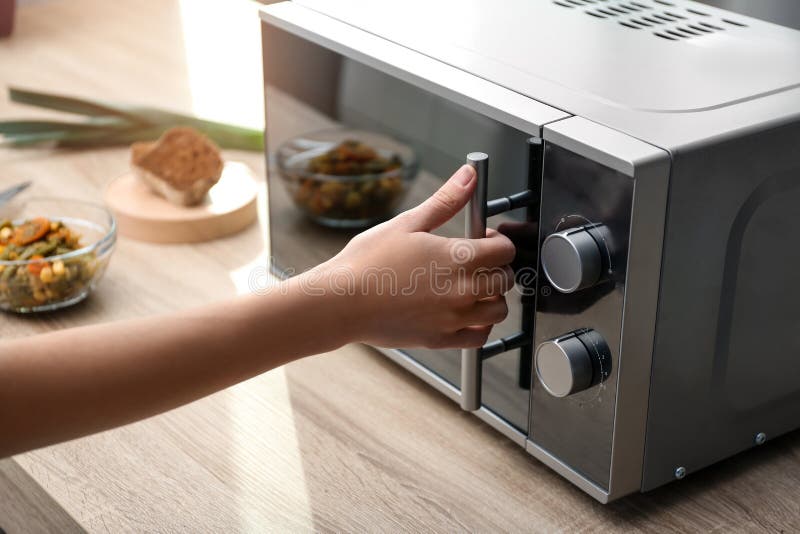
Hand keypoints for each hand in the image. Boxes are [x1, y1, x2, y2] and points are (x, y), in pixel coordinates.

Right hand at [307, 164, 515, 348]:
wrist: (341, 302)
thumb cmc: (367, 262)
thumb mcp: (408, 223)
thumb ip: (445, 200)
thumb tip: (469, 176)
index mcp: (457, 257)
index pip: (504, 250)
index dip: (498, 242)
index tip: (483, 240)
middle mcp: (461, 290)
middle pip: (505, 280)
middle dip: (497, 267)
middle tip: (477, 262)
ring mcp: (453, 318)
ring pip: (498, 311)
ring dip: (493, 297)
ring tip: (474, 288)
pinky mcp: (440, 339)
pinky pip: (479, 337)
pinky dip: (481, 327)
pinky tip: (467, 314)